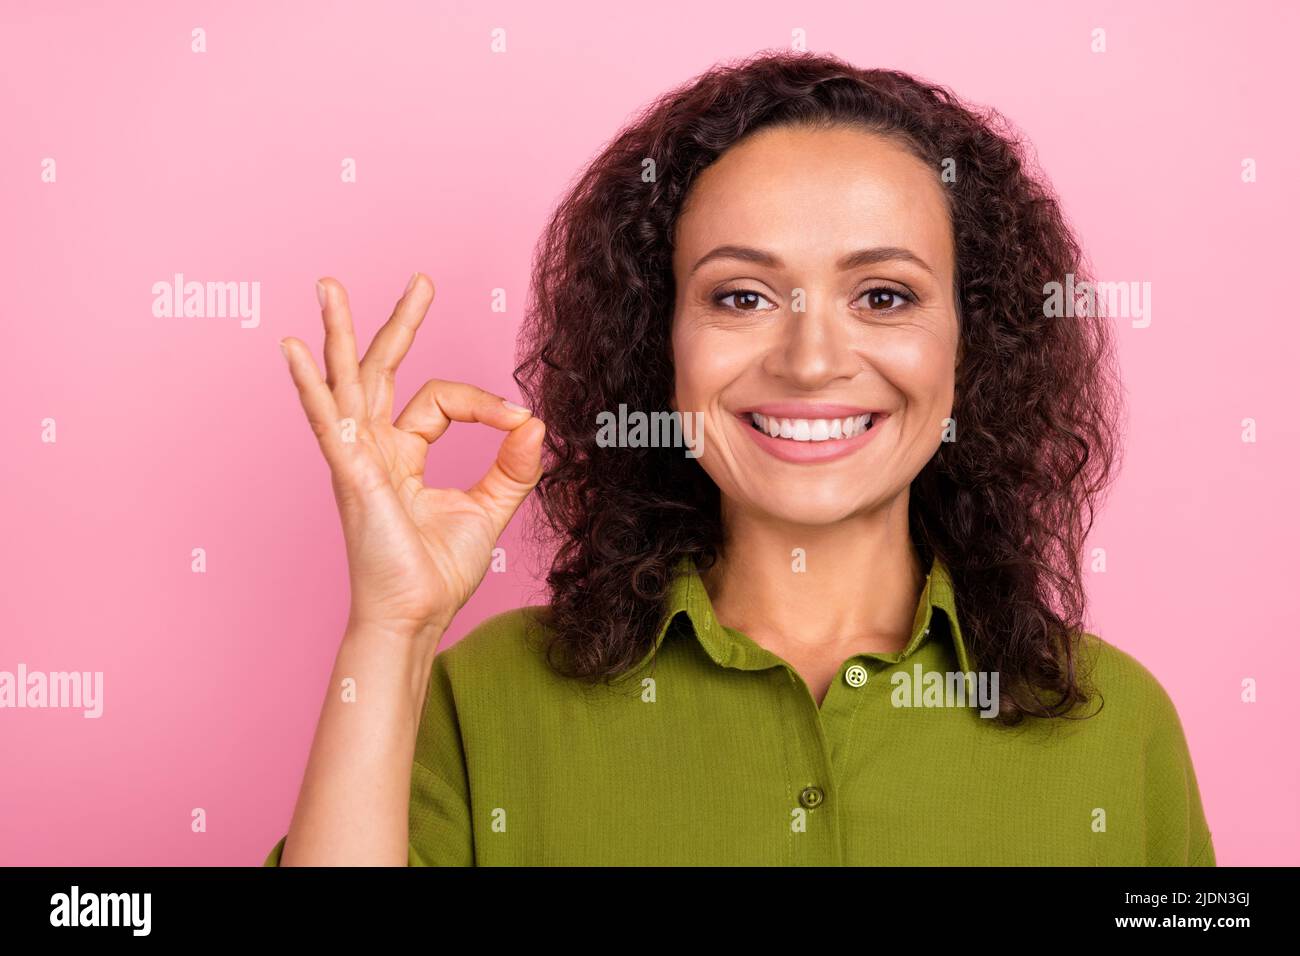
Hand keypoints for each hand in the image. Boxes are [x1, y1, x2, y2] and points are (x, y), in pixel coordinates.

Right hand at [279, 274, 544, 639]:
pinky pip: (328, 421)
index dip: (483, 403)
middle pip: (382, 370)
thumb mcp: (490, 508)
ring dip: (339, 331)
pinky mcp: (350, 474)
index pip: (440, 400)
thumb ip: (514, 466)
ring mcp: (357, 458)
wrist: (416, 616)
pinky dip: (311, 385)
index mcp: (403, 453)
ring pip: (348, 381)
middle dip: (399, 323)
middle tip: (421, 281)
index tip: (519, 422)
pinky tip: (295, 350)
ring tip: (329, 285)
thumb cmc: (438, 572)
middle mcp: (375, 448)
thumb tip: (537, 422)